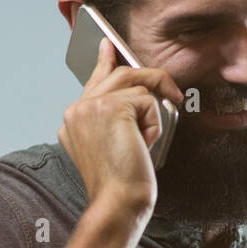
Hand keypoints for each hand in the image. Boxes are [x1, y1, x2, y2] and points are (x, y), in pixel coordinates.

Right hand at [57, 37, 183, 221]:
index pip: (93, 82)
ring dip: (152, 113)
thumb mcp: (113, 145)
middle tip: (172, 91)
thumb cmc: (120, 183)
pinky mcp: (110, 107)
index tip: (108, 46)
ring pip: (136, 86)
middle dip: (151, 80)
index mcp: (73, 119)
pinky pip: (148, 102)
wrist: (117, 201)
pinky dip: (154, 125)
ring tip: (148, 140)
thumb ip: (115, 118)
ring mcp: (89, 106)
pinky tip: (143, 145)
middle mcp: (76, 110)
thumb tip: (139, 94)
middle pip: (118, 75)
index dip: (105, 63)